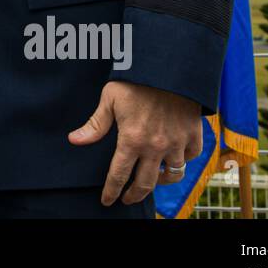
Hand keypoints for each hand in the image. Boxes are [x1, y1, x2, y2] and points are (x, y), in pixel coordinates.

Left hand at [67, 80, 203, 205]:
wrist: (169, 67)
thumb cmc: (136, 80)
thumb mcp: (110, 99)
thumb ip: (95, 124)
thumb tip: (74, 140)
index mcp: (132, 140)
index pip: (119, 175)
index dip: (111, 191)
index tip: (107, 200)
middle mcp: (156, 147)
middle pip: (145, 184)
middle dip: (134, 196)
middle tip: (127, 199)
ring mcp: (177, 143)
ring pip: (172, 175)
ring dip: (160, 182)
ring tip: (151, 181)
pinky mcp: (193, 135)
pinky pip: (191, 158)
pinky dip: (183, 162)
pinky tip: (174, 161)